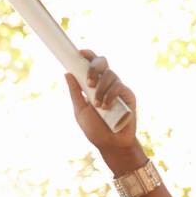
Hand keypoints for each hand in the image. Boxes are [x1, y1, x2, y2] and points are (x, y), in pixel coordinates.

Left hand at [65, 50, 146, 171]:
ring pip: (110, 75)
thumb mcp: (80, 110)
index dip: (87, 56)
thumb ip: (75, 92)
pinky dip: (110, 95)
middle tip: (89, 83)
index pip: (91, 65)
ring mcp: (118, 88)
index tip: (79, 52)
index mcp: (93, 86)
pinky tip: (106, 107)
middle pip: (103, 62)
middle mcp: (106, 83)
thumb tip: (67, 73)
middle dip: (94, 68)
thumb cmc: (94, 129)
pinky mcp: (128, 94)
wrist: (110, 144)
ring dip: (101, 89)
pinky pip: (119, 86)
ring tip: (97, 106)